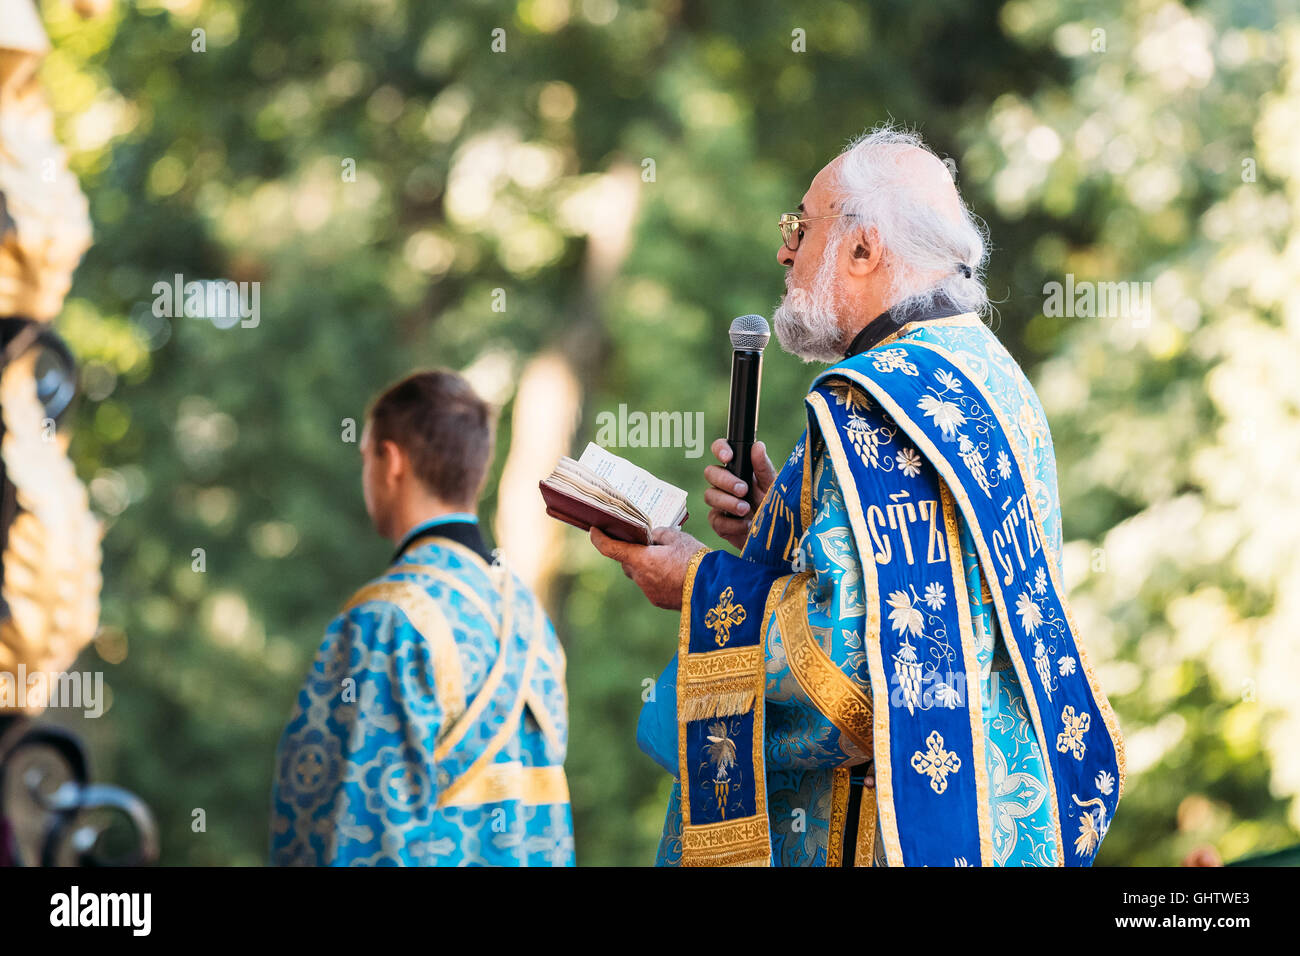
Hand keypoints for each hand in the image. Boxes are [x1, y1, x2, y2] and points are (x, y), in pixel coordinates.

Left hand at [589, 526, 705, 610]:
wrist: (712, 589)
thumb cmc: (694, 559)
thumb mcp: (678, 537)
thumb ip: (659, 534)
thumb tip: (652, 537)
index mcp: (640, 559)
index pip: (610, 549)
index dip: (599, 538)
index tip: (593, 530)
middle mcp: (640, 578)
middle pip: (627, 562)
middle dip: (632, 552)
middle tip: (644, 542)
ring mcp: (649, 592)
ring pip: (640, 575)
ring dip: (646, 566)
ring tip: (666, 556)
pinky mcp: (659, 601)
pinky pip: (651, 586)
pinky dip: (657, 577)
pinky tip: (674, 572)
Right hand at [704, 438, 776, 550]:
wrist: (778, 536)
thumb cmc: (775, 505)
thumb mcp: (773, 486)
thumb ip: (764, 468)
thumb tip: (758, 446)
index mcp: (739, 468)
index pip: (721, 450)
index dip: (720, 449)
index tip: (728, 457)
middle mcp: (726, 483)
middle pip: (710, 472)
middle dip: (725, 481)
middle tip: (743, 490)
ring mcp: (720, 503)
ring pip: (709, 496)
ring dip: (727, 502)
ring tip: (745, 509)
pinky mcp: (719, 523)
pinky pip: (716, 520)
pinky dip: (731, 523)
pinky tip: (746, 525)